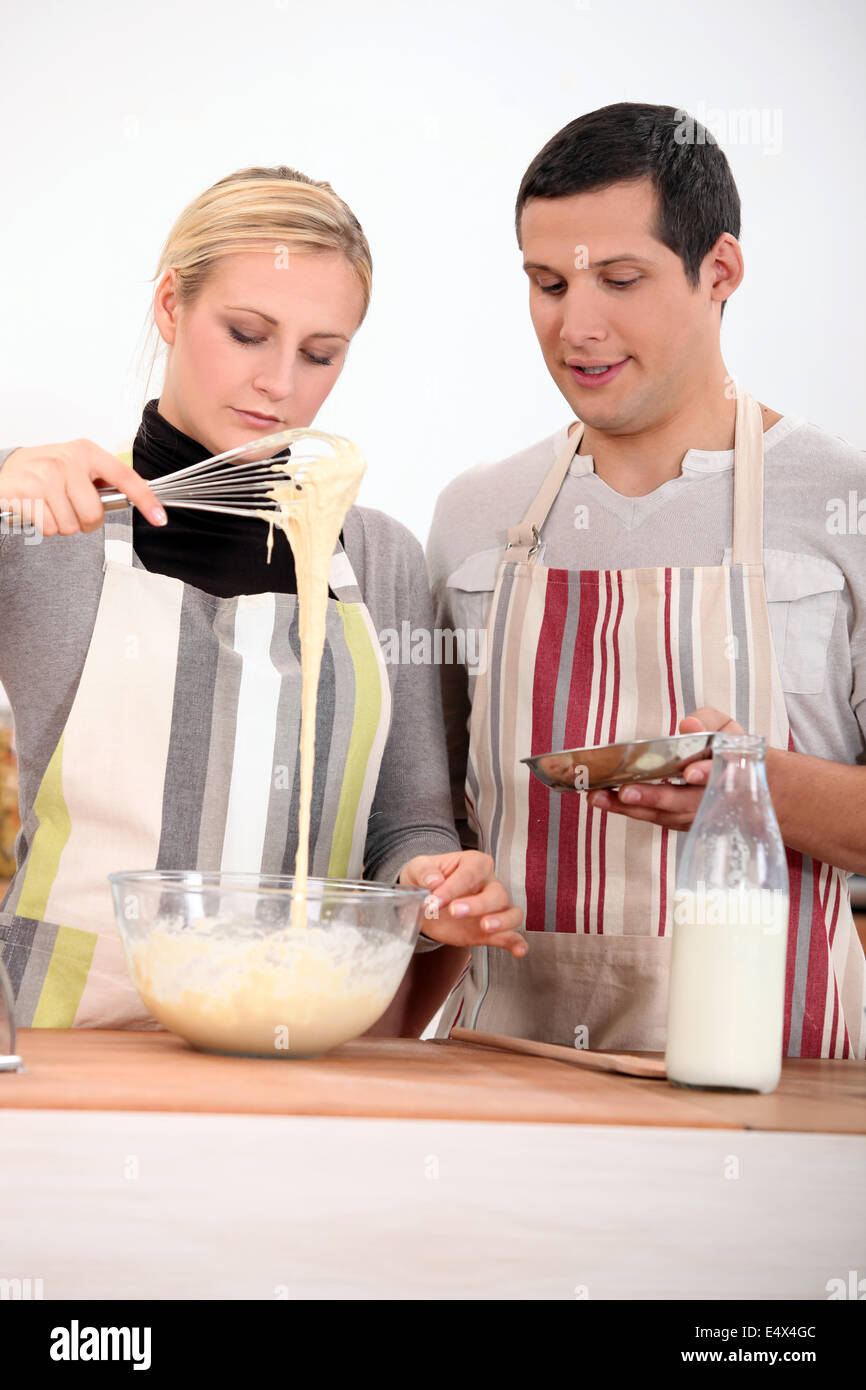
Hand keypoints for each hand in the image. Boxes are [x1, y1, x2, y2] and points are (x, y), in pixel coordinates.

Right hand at [0, 440, 166, 535]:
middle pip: (94, 514)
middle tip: (72, 510)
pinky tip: (39, 509)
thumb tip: (142, 492)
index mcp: (87, 452)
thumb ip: (104, 478)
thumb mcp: (77, 464)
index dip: (145, 499)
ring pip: (71, 526)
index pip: (125, 476)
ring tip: (53, 507)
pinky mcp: (27, 493)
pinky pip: (49, 528)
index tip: (160, 518)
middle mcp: (68, 461)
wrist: (5, 468)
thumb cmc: (46, 469)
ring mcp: (46, 476)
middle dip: (85, 522)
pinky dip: (45, 526)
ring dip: (63, 525)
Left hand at [398, 850, 526, 957]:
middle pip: (496, 893)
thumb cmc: (425, 878)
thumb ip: (425, 871)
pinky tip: (518, 950)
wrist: (424, 900)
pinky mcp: (490, 930)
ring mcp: (493, 908)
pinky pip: (511, 935)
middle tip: (454, 911)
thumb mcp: (417, 868)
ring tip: (485, 927)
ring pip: (511, 912)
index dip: (453, 888)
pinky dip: (516, 943)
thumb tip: (434, 881)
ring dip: (502, 921)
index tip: (433, 901)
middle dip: (477, 904)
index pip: (470, 873)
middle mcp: (489, 883)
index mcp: (474, 863)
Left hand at [585, 708, 744, 830]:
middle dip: (656, 797)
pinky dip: (632, 812)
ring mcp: (699, 817)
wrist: (750, 789)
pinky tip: (606, 802)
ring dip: (633, 808)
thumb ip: (709, 723)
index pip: (723, 774)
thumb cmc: (732, 753)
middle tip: (627, 791)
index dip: (706, 773)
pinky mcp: (684, 824)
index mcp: (734, 773)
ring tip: (600, 797)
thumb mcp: (728, 730)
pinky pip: (657, 820)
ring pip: (667, 816)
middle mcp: (717, 800)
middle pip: (686, 803)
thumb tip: (688, 725)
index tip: (691, 773)